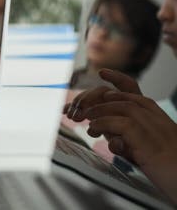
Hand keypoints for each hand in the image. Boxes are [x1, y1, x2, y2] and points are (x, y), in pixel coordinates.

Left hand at [63, 69, 176, 203]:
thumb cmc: (167, 169)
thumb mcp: (144, 148)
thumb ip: (128, 139)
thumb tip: (111, 139)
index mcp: (153, 113)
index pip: (132, 88)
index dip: (115, 78)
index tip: (102, 72)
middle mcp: (152, 114)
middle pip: (116, 95)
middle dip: (92, 99)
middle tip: (75, 110)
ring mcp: (150, 123)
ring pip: (116, 105)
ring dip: (95, 111)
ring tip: (83, 120)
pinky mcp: (144, 136)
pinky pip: (118, 122)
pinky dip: (102, 124)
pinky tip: (93, 130)